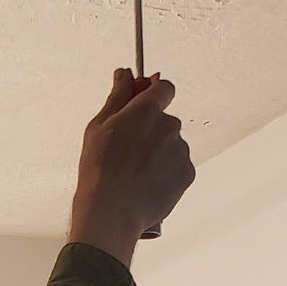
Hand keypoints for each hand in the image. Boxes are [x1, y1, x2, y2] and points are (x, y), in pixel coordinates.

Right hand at [68, 68, 194, 264]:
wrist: (112, 211)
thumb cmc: (99, 169)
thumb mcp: (98, 126)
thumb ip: (118, 95)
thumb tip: (124, 74)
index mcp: (146, 111)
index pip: (164, 87)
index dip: (154, 92)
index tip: (144, 100)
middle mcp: (169, 127)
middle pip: (165, 118)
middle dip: (151, 127)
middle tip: (129, 147)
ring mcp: (180, 151)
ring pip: (172, 143)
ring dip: (159, 150)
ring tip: (135, 170)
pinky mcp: (188, 173)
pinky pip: (178, 164)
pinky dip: (166, 170)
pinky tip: (146, 181)